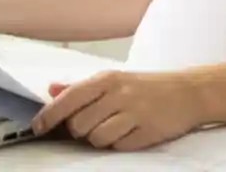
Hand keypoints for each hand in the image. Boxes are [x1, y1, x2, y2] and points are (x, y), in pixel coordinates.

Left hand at [30, 70, 204, 150]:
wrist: (187, 92)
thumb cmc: (145, 87)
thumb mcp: (113, 80)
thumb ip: (80, 87)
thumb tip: (51, 89)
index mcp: (106, 79)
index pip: (68, 98)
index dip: (49, 116)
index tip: (37, 128)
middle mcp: (118, 93)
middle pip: (79, 124)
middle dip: (80, 131)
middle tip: (93, 125)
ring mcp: (134, 112)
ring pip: (97, 138)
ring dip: (100, 139)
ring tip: (114, 128)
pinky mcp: (148, 130)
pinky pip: (119, 147)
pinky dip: (120, 144)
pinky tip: (130, 133)